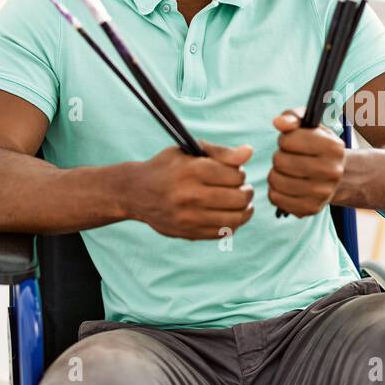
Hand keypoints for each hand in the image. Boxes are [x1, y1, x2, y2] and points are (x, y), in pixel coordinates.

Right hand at [126, 141, 253, 239]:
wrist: (135, 193)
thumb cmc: (167, 167)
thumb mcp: (189, 151)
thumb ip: (221, 152)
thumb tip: (249, 152)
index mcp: (192, 170)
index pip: (236, 175)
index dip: (240, 173)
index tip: (235, 173)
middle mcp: (190, 195)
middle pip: (239, 198)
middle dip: (247, 192)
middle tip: (243, 189)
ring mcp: (189, 217)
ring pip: (236, 218)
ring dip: (245, 210)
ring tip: (242, 203)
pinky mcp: (189, 233)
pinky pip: (224, 232)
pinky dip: (233, 224)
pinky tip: (229, 215)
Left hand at [268, 108, 345, 217]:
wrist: (337, 177)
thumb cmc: (318, 146)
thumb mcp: (310, 125)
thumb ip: (293, 116)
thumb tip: (278, 122)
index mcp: (333, 147)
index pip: (288, 140)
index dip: (285, 140)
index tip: (293, 142)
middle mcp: (332, 172)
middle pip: (280, 161)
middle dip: (280, 157)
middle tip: (290, 158)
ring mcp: (322, 193)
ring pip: (276, 181)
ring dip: (275, 174)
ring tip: (286, 171)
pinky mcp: (311, 209)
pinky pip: (276, 198)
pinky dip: (275, 191)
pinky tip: (286, 185)